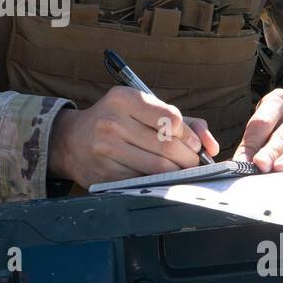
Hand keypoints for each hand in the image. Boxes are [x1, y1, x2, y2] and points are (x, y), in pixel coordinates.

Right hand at [48, 87, 218, 187]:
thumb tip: (211, 146)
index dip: (189, 136)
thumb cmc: (117, 121)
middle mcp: (113, 122)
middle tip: (194, 163)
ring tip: (181, 171)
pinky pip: (143, 181)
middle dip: (189, 158)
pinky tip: (160, 178)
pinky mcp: (105, 174)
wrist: (72, 140)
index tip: (194, 145)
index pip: (171, 119)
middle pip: (167, 146)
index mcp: (124, 99)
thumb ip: (182, 121)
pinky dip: (159, 183)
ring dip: (177, 173)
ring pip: (158, 168)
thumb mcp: (143, 109)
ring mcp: (106, 149)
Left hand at [235, 89, 282, 171]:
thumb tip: (238, 164)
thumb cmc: (274, 143)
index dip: (253, 141)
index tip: (246, 159)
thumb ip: (249, 151)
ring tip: (280, 168)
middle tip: (261, 165)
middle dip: (272, 149)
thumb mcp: (258, 142)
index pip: (263, 120)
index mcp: (278, 101)